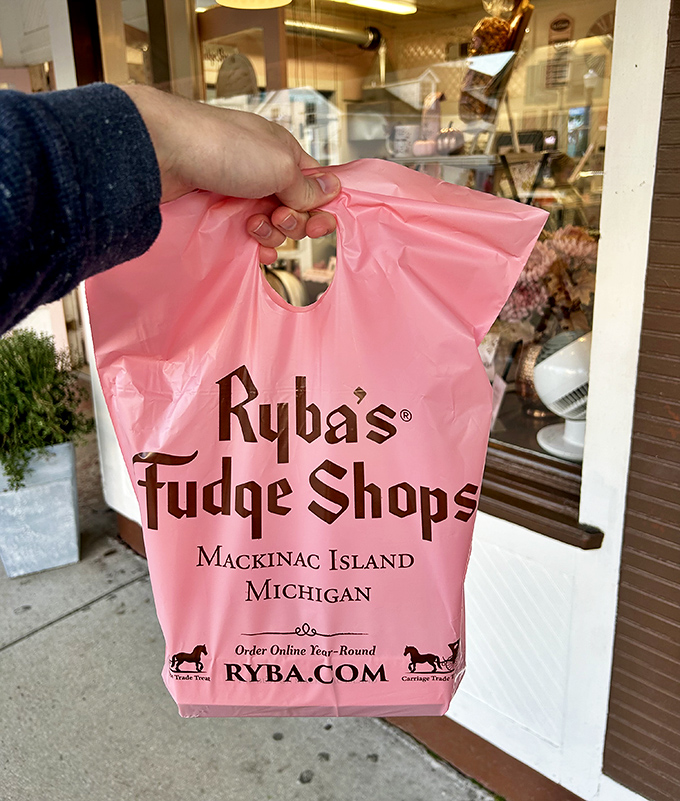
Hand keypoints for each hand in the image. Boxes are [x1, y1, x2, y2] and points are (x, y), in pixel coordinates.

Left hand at [121, 84, 338, 262]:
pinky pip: (246, 236)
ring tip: (251, 225)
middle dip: (292, 222)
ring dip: (270, 234)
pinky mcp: (217, 212)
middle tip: (276, 217)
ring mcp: (240, 193)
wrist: (160, 153)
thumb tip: (334, 189)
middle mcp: (263, 172)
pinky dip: (253, 245)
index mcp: (282, 153)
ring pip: (271, 227)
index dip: (321, 208)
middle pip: (295, 210)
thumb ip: (307, 186)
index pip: (315, 186)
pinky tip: (251, 250)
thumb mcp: (279, 165)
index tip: (317, 225)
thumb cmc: (222, 148)